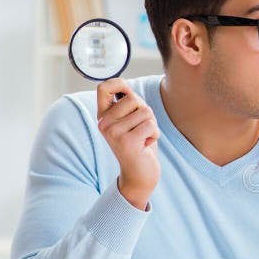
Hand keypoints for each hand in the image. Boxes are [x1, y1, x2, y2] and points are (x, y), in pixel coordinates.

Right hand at [96, 78, 160, 209]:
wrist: (139, 174)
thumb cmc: (139, 144)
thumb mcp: (131, 121)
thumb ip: (126, 104)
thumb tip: (122, 84)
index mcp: (103, 116)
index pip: (104, 88)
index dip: (118, 83)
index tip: (127, 92)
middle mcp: (104, 124)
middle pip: (134, 99)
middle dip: (145, 112)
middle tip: (141, 129)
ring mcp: (113, 133)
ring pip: (146, 112)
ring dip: (152, 125)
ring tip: (143, 138)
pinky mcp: (127, 142)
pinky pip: (151, 125)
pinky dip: (155, 134)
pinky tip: (145, 145)